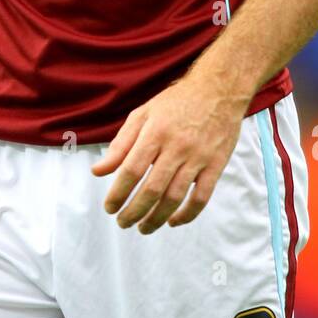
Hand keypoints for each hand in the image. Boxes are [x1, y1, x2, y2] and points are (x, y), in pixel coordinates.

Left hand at [90, 79, 246, 232]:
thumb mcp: (142, 114)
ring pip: (175, 197)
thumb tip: (98, 172)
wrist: (219, 90)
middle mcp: (177, 146)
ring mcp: (198, 157)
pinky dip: (187, 215)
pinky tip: (173, 221)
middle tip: (123, 223)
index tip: (109, 208)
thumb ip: (120, 144)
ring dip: (157, 218)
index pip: (131, 170)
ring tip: (143, 228)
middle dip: (134, 212)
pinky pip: (202, 197)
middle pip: (152, 189)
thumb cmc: (176, 103)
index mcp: (155, 132)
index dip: (118, 193)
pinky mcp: (216, 165)